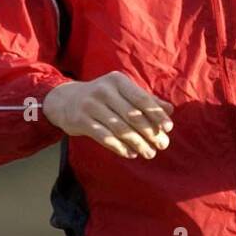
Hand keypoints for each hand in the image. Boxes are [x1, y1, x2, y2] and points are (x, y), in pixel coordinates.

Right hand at [43, 71, 173, 159]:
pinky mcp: (81, 121)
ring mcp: (91, 106)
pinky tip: (131, 154)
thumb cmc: (103, 97)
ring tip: (149, 153)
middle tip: (162, 145)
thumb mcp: (122, 92)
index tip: (169, 128)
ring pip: (120, 128)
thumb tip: (170, 110)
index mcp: (118, 81)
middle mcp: (104, 91)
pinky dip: (120, 147)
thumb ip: (146, 100)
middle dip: (150, 132)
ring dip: (138, 143)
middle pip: (132, 116)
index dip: (157, 114)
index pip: (142, 99)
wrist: (65, 100)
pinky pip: (104, 137)